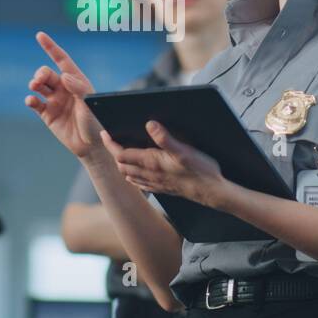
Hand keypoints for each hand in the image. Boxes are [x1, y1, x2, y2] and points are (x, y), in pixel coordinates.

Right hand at [24, 31, 105, 159]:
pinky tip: (31, 100)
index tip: (40, 35)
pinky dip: (30, 100)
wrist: (92, 146)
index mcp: (76, 81)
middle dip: (41, 73)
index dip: (51, 47)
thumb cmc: (97, 122)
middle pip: (47, 73)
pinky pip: (35, 103)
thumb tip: (64, 76)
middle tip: (40, 79)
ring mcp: (54, 101)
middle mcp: (64, 88)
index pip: (62, 60)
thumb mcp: (91, 103)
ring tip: (35, 87)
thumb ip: (79, 88)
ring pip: (39, 85)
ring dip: (35, 83)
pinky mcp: (47, 114)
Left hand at [99, 121, 230, 208]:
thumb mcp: (185, 150)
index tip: (104, 133)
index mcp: (152, 163)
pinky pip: (140, 183)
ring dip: (122, 164)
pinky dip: (133, 176)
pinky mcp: (163, 188)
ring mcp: (155, 183)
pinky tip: (137, 172)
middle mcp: (150, 174)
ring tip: (121, 152)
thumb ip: (165, 138)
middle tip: (112, 140)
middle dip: (114, 152)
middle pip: (122, 165)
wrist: (213, 192)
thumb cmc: (201, 171)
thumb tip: (150, 124)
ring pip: (129, 175)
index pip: (121, 154)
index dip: (110, 143)